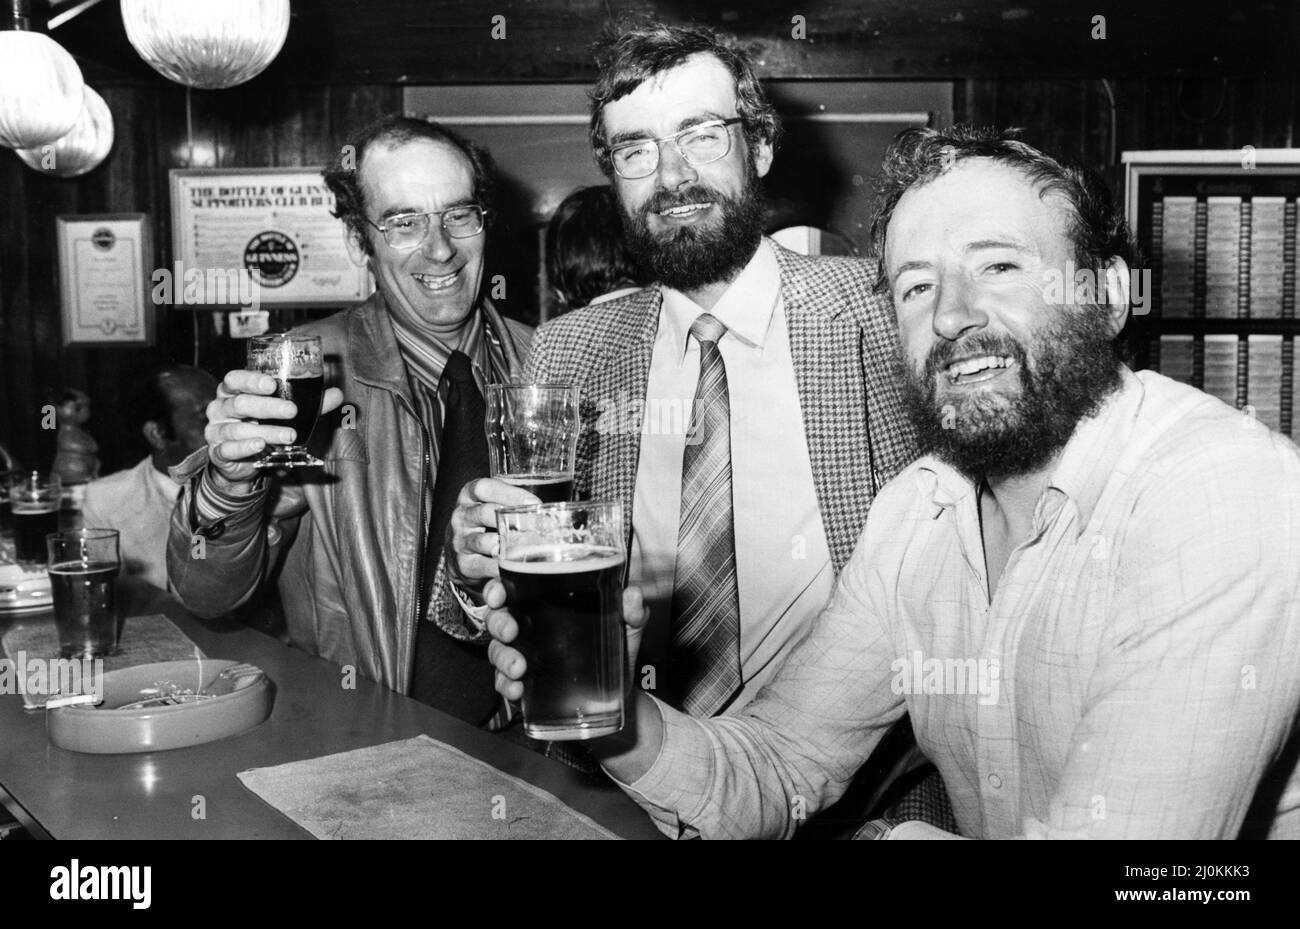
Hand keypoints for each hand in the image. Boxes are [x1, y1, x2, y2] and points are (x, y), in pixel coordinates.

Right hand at [205, 370, 343, 488]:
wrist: (242, 460)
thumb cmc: (262, 425)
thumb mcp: (284, 412)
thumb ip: (310, 404)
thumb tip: (337, 394)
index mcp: (233, 391)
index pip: (235, 379)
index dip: (251, 380)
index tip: (271, 384)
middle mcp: (220, 408)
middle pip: (240, 403)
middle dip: (268, 407)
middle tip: (292, 411)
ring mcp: (216, 430)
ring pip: (238, 428)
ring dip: (267, 431)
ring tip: (290, 435)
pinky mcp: (218, 452)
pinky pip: (228, 449)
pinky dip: (245, 447)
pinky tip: (260, 446)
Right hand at [449, 478, 544, 580]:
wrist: (462, 552)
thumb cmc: (485, 523)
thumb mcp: (493, 505)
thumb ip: (514, 503)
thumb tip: (544, 509)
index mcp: (468, 496)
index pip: (484, 488)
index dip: (510, 494)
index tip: (534, 503)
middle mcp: (461, 516)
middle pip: (485, 513)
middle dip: (514, 519)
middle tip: (539, 526)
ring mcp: (459, 541)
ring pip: (484, 541)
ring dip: (510, 545)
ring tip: (532, 547)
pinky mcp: (463, 564)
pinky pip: (483, 566)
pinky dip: (501, 568)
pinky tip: (516, 568)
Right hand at [484, 582, 647, 702]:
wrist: (620, 697)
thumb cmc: (616, 651)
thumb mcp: (628, 628)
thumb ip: (632, 611)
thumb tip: (633, 595)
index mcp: (545, 606)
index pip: (513, 588)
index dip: (498, 587)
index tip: (499, 594)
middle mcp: (529, 628)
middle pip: (498, 618)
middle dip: (499, 623)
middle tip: (511, 632)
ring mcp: (524, 657)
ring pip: (497, 651)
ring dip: (503, 658)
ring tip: (519, 669)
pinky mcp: (525, 685)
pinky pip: (504, 684)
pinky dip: (506, 686)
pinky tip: (517, 690)